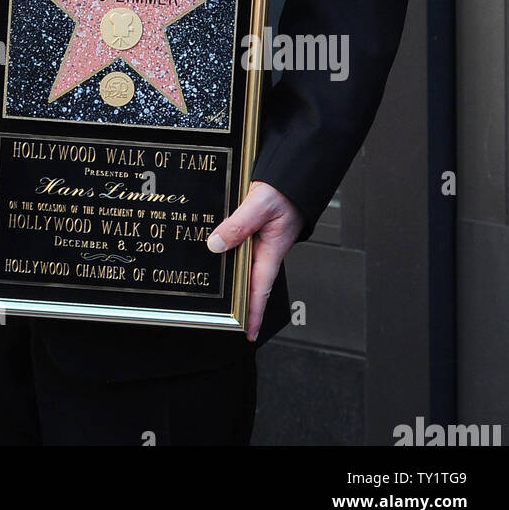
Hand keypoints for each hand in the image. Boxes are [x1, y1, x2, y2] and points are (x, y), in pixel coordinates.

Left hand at [206, 181, 303, 341]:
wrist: (292, 175)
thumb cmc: (284, 190)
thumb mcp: (259, 204)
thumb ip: (239, 224)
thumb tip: (216, 244)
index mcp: (271, 250)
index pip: (260, 289)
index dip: (254, 313)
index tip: (248, 333)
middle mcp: (265, 250)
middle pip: (249, 282)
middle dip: (239, 302)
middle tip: (224, 320)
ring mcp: (259, 241)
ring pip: (242, 265)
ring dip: (231, 278)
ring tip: (218, 296)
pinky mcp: (252, 231)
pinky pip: (239, 247)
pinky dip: (227, 253)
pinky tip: (216, 257)